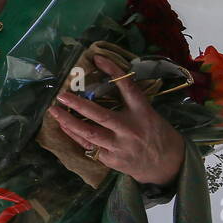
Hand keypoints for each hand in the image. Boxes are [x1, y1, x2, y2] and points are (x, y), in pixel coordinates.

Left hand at [48, 54, 184, 186]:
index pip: (128, 88)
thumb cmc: (155, 132)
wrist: (168, 164)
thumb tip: (101, 81)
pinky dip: (74, 135)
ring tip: (54, 111)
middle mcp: (131, 129)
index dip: (114, 71)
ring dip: (69, 122)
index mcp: (143, 112)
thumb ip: (128, 101)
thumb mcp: (148, 112)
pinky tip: (64, 126)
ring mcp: (120, 146)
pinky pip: (88, 146)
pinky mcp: (112, 160)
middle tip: (61, 95)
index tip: (97, 58)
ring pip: (90, 134)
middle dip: (79, 105)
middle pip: (102, 116)